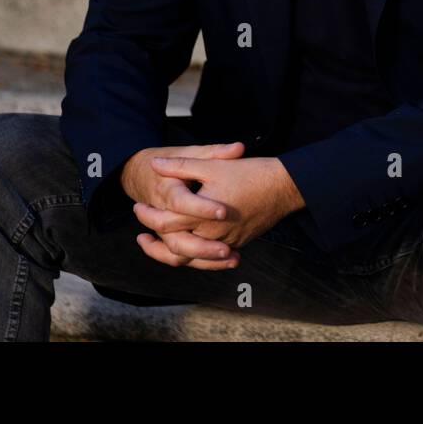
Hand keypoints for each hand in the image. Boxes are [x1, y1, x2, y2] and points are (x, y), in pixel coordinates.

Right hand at [121, 141, 245, 269]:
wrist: (140, 173)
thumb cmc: (168, 161)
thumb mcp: (190, 152)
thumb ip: (214, 152)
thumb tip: (239, 148)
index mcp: (167, 190)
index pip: (181, 203)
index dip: (201, 208)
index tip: (223, 211)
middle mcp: (162, 214)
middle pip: (175, 239)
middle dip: (202, 247)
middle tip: (226, 248)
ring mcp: (165, 229)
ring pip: (178, 253)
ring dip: (205, 259)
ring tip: (232, 256)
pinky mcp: (171, 237)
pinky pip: (182, 256)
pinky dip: (203, 262)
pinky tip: (227, 261)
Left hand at [133, 155, 303, 267]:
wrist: (284, 187)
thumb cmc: (249, 173)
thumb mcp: (212, 165)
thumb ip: (181, 166)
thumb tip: (155, 164)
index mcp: (202, 214)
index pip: (165, 222)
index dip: (148, 216)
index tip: (138, 209)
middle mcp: (213, 234)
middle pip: (175, 248)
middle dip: (155, 244)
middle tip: (142, 235)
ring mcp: (227, 242)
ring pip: (193, 259)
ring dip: (173, 254)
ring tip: (159, 247)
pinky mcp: (238, 244)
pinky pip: (211, 258)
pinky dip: (196, 256)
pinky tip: (190, 247)